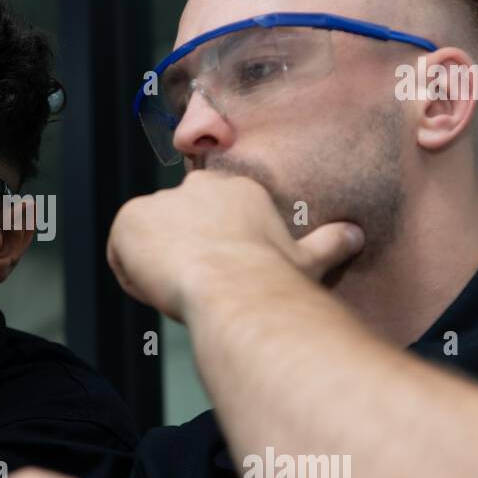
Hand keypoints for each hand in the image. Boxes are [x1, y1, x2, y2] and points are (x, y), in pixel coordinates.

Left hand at [106, 171, 363, 321]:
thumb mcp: (307, 258)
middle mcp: (197, 187)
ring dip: (157, 265)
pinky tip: (158, 289)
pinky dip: (133, 274)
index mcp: (237, 191)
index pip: (211, 216)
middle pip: (178, 224)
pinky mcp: (129, 219)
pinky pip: (121, 251)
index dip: (212, 248)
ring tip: (181, 290)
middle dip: (183, 252)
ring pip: (149, 238)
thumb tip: (356, 235)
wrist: (232, 286)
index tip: (219, 271)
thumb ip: (329, 243)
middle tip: (199, 284)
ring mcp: (161, 201)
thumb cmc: (271, 277)